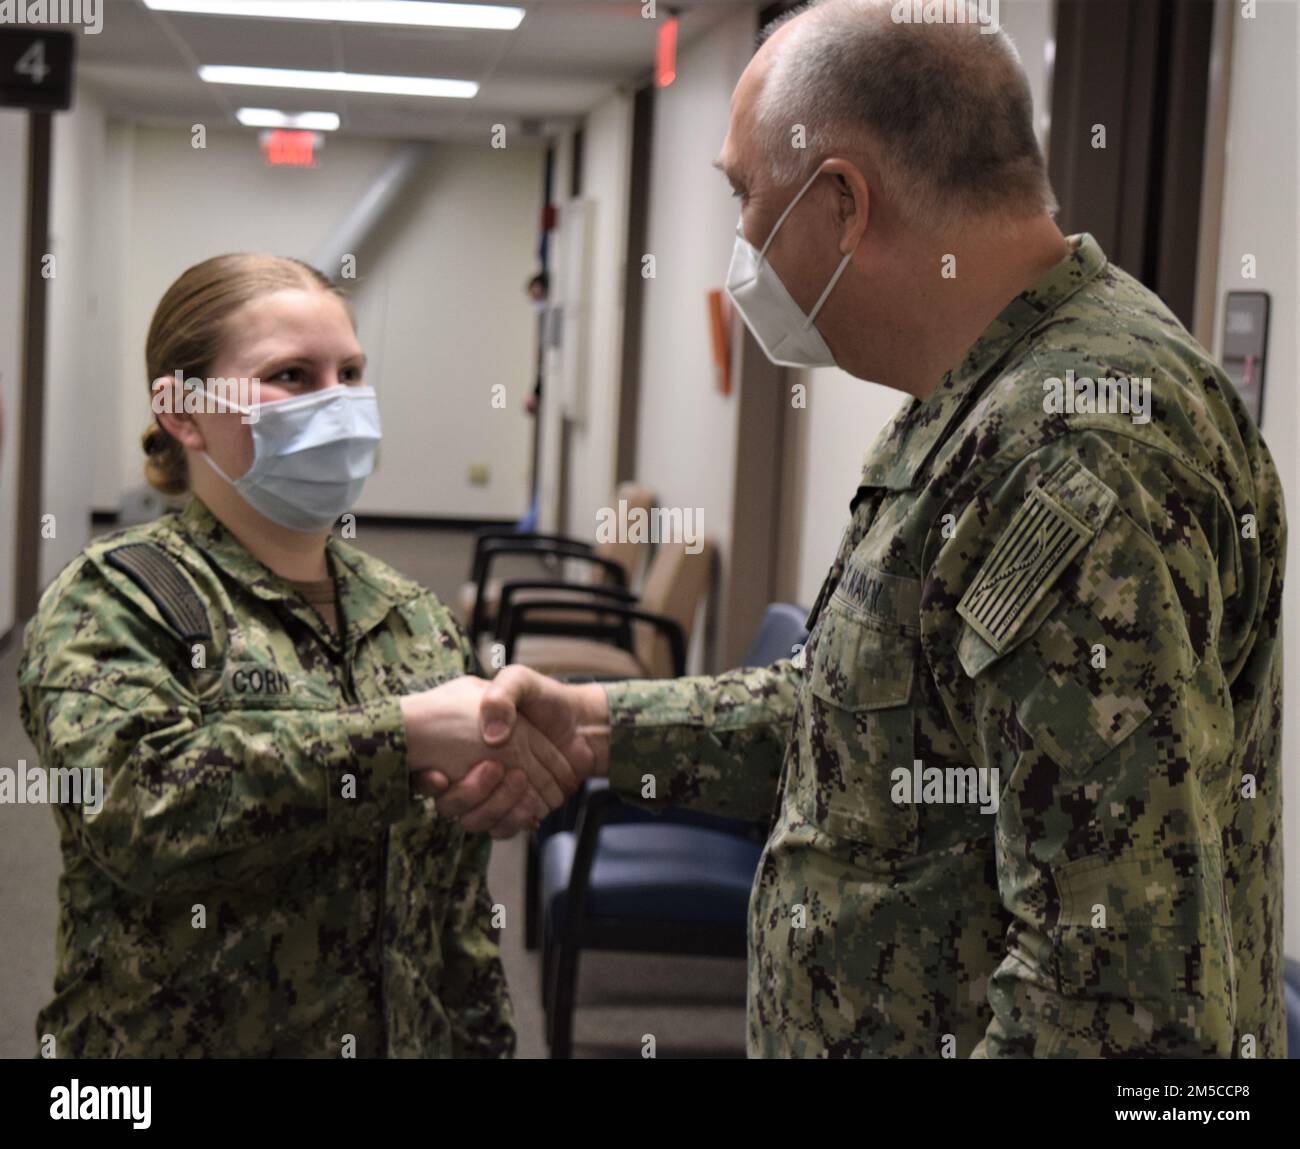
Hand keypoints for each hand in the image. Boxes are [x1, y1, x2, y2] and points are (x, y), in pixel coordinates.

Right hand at [428, 665, 610, 834]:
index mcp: (464, 744)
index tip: (439, 777)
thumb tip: (492, 737)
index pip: (433, 773)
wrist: (582, 721)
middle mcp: (472, 772)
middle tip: (494, 768)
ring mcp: (493, 794)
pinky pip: (502, 829)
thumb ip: (500, 697)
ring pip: (476, 820)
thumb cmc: (545, 699)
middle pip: (452, 803)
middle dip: (469, 792)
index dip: (429, 780)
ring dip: (495, 806)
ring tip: (520, 782)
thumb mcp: (519, 682)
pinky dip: (515, 821)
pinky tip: (532, 808)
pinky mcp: (514, 810)